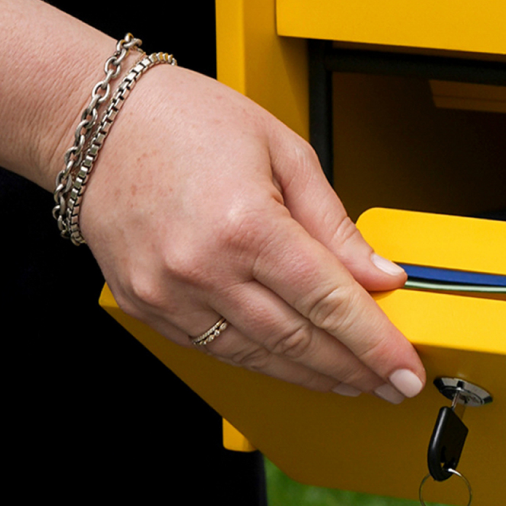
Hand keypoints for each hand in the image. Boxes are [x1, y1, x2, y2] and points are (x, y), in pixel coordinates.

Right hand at [79, 64, 426, 403]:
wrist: (99, 123)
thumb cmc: (188, 120)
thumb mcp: (285, 152)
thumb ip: (336, 224)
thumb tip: (381, 276)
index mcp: (246, 224)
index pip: (330, 302)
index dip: (375, 344)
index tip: (405, 369)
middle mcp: (203, 268)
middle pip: (299, 341)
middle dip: (354, 370)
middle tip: (392, 385)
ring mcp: (168, 294)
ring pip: (258, 357)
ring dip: (312, 376)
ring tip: (353, 381)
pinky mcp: (146, 307)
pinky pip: (215, 349)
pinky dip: (262, 361)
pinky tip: (295, 364)